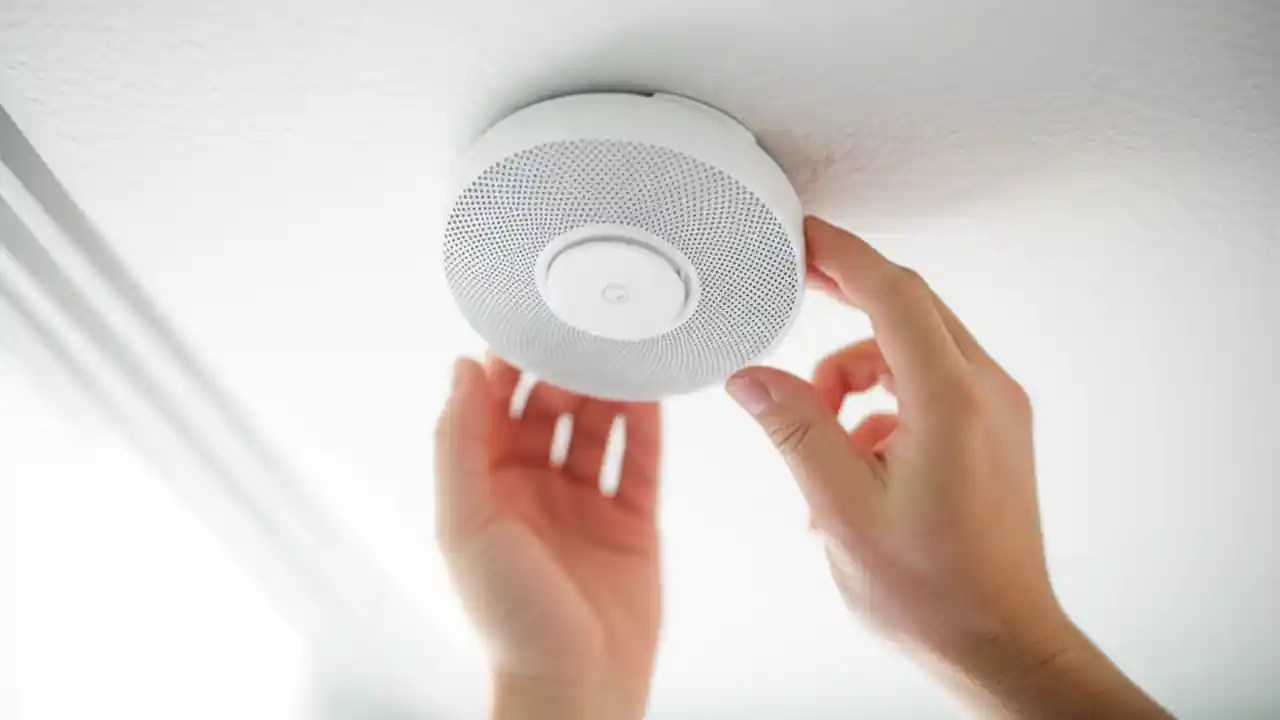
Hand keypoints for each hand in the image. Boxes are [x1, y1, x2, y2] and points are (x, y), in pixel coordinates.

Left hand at [435, 356, 660, 719]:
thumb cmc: (510, 619)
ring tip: (621, 348)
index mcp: (483, 486)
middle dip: (562, 369)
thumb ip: (458, 440)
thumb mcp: (464, 522)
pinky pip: (638, 458)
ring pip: (596, 426)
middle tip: (583, 330)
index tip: (526, 320)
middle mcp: (531, 488)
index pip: (491, 405)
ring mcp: (582, 502)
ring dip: (605, 389)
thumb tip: (461, 368)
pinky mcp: (629, 520)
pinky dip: (646, 422)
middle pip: (547, 408)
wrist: (577, 685)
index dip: (506, 363)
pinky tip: (652, 388)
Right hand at [725, 217, 1170, 717]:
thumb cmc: (935, 594)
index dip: (842, 255)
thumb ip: (795, 430)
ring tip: (822, 438)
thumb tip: (752, 377)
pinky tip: (855, 461)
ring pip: (913, 348)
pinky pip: (928, 385)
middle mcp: (986, 393)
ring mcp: (996, 412)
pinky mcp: (993, 433)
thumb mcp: (842, 511)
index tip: (802, 235)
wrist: (1001, 643)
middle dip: (844, 298)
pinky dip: (882, 402)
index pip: (894, 293)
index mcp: (952, 402)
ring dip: (855, 372)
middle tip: (793, 290)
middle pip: (908, 308)